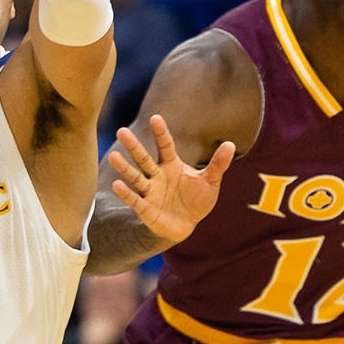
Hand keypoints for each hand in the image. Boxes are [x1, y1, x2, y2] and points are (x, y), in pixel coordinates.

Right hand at [105, 115, 235, 246]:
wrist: (186, 225)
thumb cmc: (196, 200)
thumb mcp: (210, 182)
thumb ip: (217, 164)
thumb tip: (230, 144)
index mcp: (171, 166)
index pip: (165, 145)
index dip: (161, 133)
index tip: (155, 118)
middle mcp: (157, 176)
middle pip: (144, 159)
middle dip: (133, 146)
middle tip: (121, 131)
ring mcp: (150, 192)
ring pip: (135, 177)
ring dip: (124, 168)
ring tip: (112, 156)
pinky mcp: (145, 208)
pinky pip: (134, 199)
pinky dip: (126, 193)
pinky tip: (116, 184)